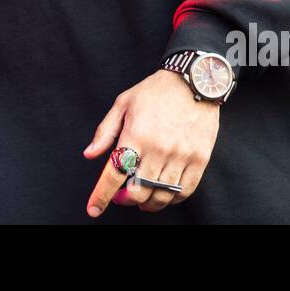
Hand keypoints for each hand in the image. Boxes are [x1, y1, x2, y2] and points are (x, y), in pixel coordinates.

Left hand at [82, 69, 219, 216]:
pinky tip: (164, 193)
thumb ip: (105, 132)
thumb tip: (90, 155)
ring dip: (147, 203)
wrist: (194, 81)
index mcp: (136, 135)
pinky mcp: (199, 159)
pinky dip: (171, 198)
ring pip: (160, 196)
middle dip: (124, 200)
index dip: (101, 195)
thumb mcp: (123, 103)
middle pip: (138, 191)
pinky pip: (184, 191)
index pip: (115, 174)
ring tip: (142, 197)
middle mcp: (158, 148)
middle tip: (121, 196)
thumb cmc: (155, 91)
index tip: (94, 209)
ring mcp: (181, 155)